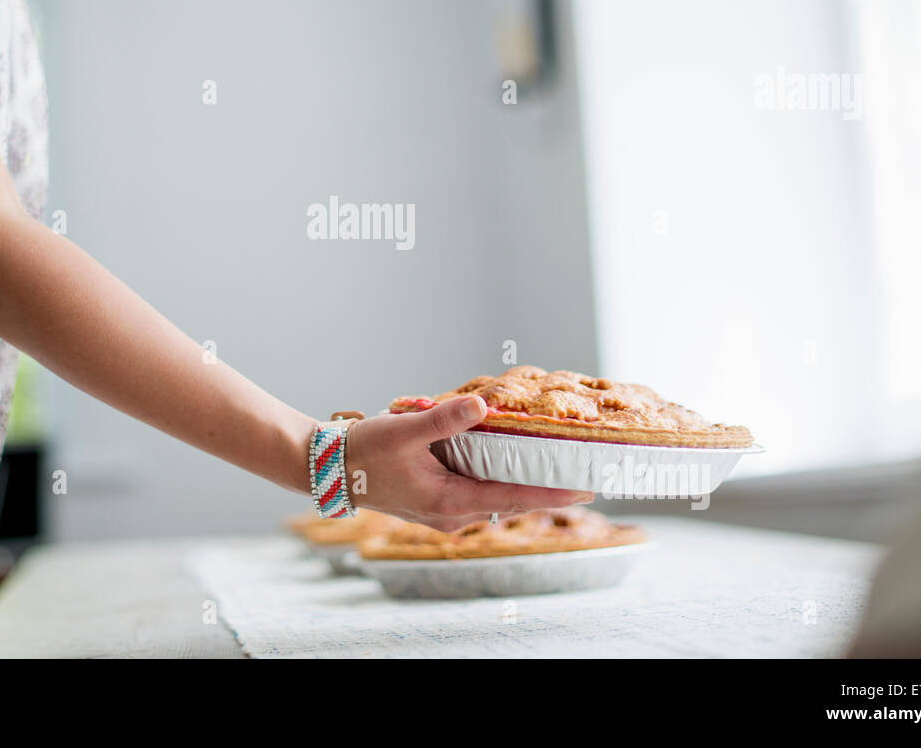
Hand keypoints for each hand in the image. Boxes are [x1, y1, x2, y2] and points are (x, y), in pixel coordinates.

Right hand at [345, 395, 592, 530]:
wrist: (331, 469)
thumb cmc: (364, 450)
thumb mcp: (403, 430)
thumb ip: (444, 419)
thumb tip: (483, 406)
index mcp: (447, 501)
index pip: (513, 499)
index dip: (553, 492)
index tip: (587, 487)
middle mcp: (451, 514)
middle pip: (513, 503)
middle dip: (549, 490)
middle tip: (589, 476)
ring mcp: (445, 513)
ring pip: (498, 501)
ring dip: (527, 487)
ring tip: (562, 470)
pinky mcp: (438, 504)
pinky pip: (482, 495)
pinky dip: (502, 482)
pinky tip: (516, 464)